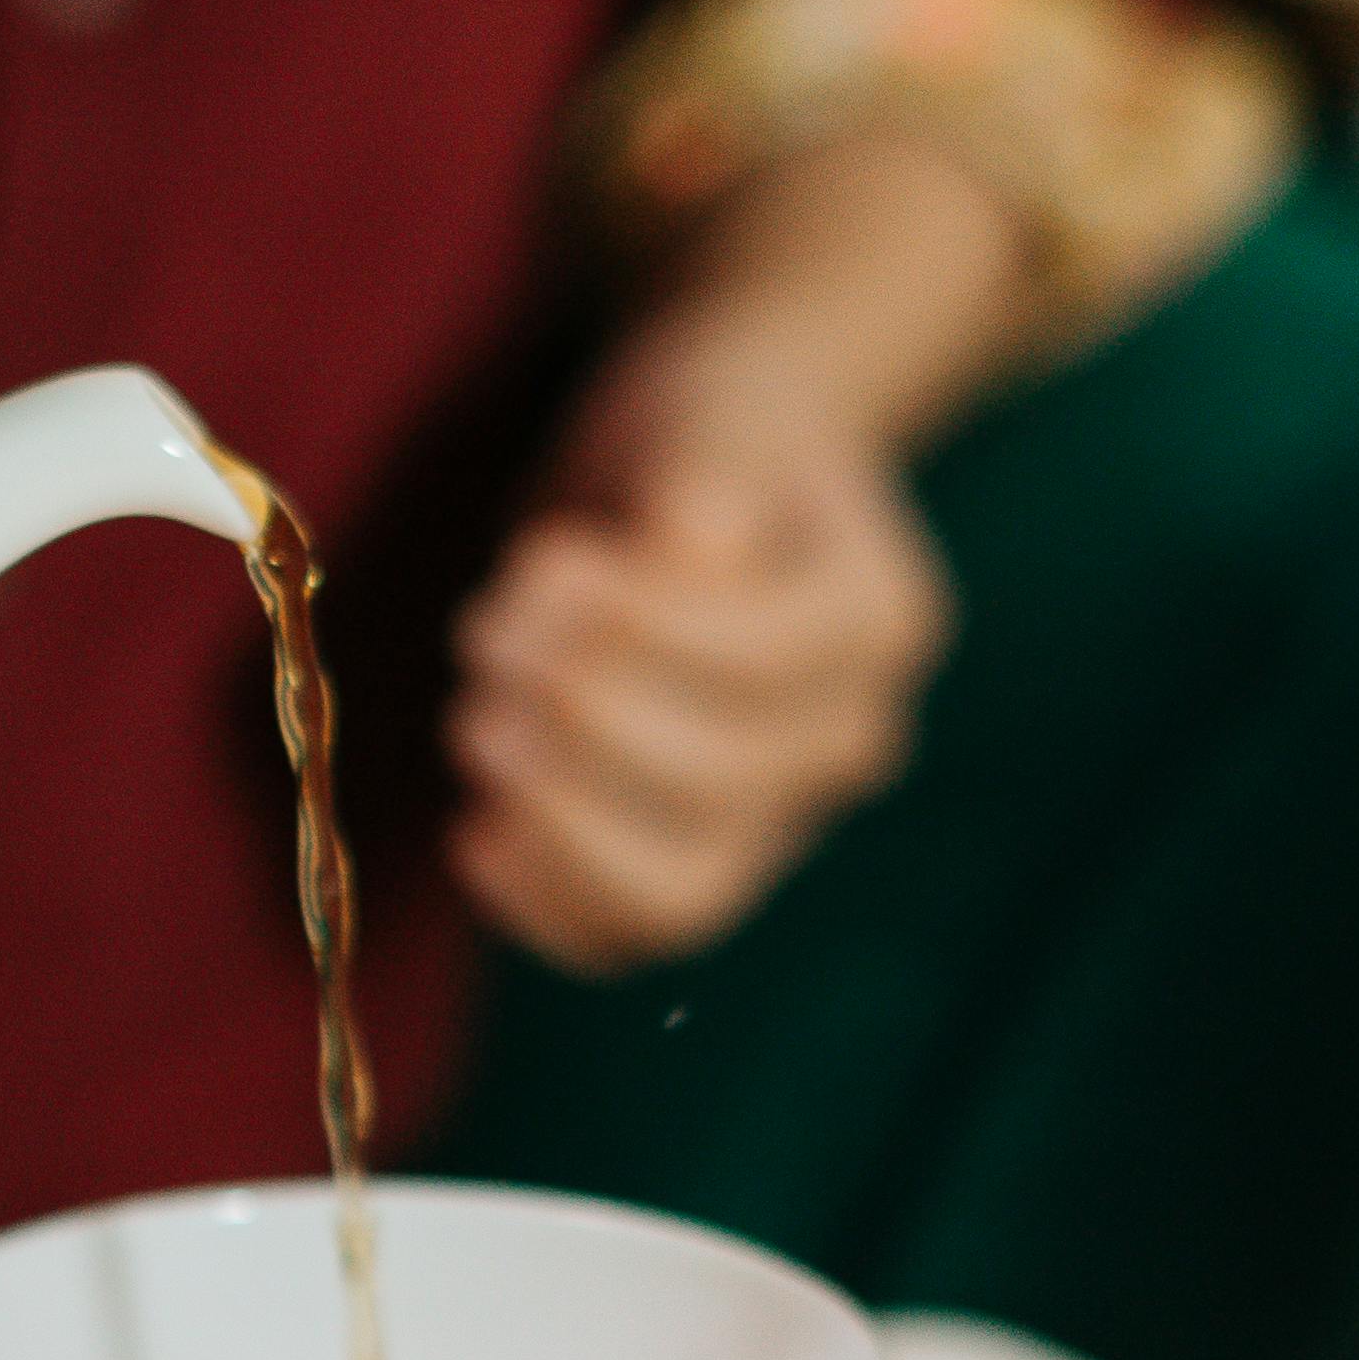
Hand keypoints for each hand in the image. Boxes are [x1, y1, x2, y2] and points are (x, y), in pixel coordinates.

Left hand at [448, 343, 950, 973]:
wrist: (697, 494)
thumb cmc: (698, 444)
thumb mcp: (711, 417)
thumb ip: (708, 468)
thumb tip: (693, 535)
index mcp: (883, 618)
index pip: (768, 660)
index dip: (641, 625)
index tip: (545, 559)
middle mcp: (850, 739)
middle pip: (723, 784)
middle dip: (578, 713)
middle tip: (486, 631)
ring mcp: (777, 823)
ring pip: (683, 896)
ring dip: (556, 821)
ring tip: (476, 720)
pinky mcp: (694, 868)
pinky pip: (623, 942)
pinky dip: (540, 908)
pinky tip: (475, 831)